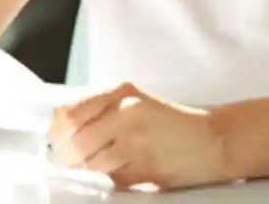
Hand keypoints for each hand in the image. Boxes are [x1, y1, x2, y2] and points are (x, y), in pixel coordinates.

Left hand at [46, 82, 231, 190]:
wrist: (212, 139)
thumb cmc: (168, 122)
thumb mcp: (132, 101)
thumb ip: (99, 110)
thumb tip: (59, 132)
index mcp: (119, 90)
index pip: (70, 112)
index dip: (56, 132)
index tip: (56, 141)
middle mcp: (125, 111)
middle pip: (74, 141)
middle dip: (66, 156)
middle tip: (68, 160)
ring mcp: (135, 140)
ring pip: (90, 163)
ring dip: (87, 169)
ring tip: (97, 165)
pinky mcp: (144, 166)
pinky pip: (112, 178)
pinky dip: (109, 178)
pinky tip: (121, 170)